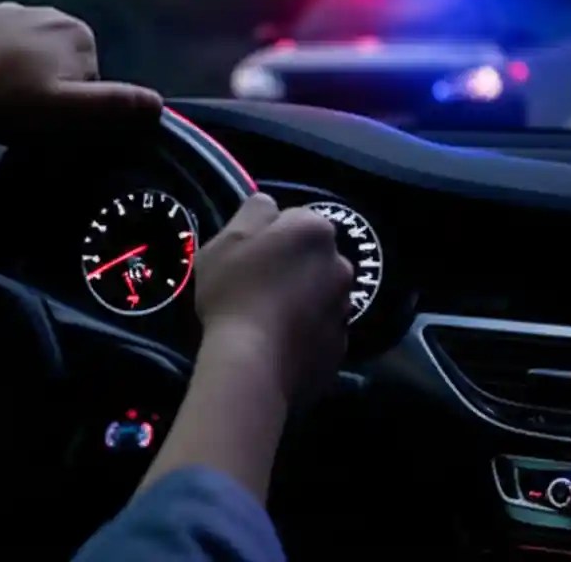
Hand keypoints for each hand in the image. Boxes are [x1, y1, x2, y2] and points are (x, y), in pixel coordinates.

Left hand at [0, 3, 161, 144]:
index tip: (51, 124)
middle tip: (21, 120)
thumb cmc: (3, 106)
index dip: (77, 108)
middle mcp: (44, 10)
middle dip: (49, 91)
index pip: (93, 79)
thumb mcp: (68, 114)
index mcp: (76, 31)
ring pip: (27, 58)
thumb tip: (159, 104)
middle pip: (61, 65)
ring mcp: (2, 10)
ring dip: (18, 80)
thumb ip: (117, 106)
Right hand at [192, 194, 352, 402]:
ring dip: (302, 300)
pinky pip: (321, 330)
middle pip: (312, 257)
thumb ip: (253, 212)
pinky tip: (279, 346)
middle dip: (291, 267)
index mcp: (315, 231)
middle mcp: (341, 264)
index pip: (294, 220)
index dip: (268, 237)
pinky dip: (306, 333)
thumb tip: (269, 205)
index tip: (248, 258)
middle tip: (256, 289)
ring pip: (320, 294)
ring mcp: (345, 307)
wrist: (253, 364)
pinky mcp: (342, 346)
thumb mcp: (226, 240)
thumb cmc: (235, 292)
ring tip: (268, 322)